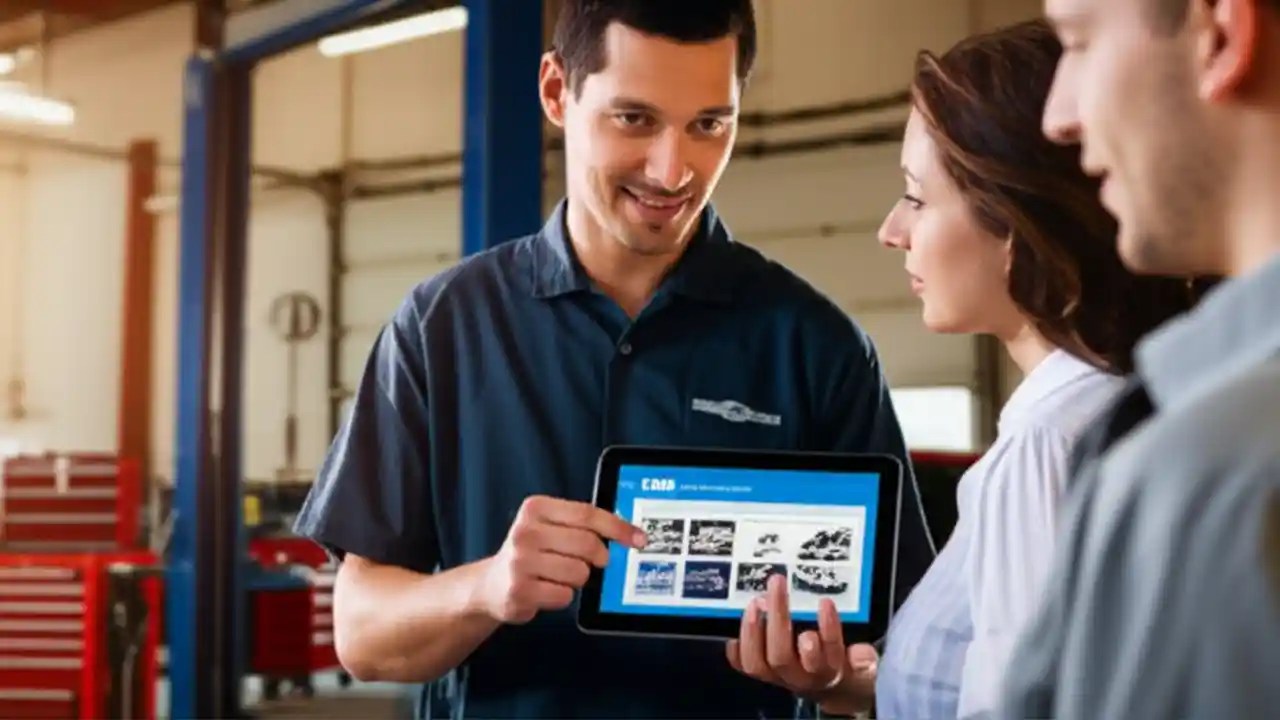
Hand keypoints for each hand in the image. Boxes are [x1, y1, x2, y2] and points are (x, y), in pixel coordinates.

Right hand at [476, 495, 645, 623]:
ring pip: (579, 572)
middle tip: (595, 561)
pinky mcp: (519, 591)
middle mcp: (525, 532)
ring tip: (559, 575)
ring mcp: (520, 562)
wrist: (489, 585)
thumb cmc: (530, 553)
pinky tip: (546, 589)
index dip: (618, 528)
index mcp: (535, 508)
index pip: (588, 514)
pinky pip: (564, 595)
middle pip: (588, 544)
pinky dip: (562, 595)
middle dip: (599, 557)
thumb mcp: (548, 527)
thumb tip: (627, 532)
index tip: (638, 538)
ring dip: (578, 578)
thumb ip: (581, 524)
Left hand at [726, 574, 877, 714]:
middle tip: (777, 583)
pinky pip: (745, 666)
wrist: (829, 688)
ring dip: (752, 630)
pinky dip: (736, 651)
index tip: (825, 602)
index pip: (826, 654)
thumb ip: (864, 660)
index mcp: (828, 672)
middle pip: (782, 655)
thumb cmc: (841, 663)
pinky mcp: (763, 674)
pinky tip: (735, 632)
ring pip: (758, 662)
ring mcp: (778, 676)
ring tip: (755, 601)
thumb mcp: (861, 665)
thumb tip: (864, 655)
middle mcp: (800, 676)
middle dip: (778, 617)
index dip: (826, 629)